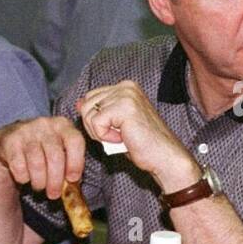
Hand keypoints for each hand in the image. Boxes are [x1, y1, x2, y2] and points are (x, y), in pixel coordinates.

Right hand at [0, 115, 84, 198]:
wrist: (12, 142)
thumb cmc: (44, 151)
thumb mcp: (60, 152)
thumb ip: (70, 166)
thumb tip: (74, 185)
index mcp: (63, 125)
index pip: (75, 141)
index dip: (76, 163)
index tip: (72, 179)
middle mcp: (45, 124)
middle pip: (55, 156)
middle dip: (55, 181)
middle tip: (54, 194)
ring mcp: (26, 130)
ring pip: (37, 164)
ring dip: (39, 182)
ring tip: (39, 186)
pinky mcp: (10, 141)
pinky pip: (19, 167)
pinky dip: (23, 178)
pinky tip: (25, 177)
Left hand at [78, 80, 198, 193]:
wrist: (164, 157)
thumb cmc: (143, 144)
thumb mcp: (115, 125)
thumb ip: (99, 111)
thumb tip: (78, 103)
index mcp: (126, 87)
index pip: (91, 97)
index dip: (96, 120)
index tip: (117, 130)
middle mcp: (126, 86)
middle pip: (87, 104)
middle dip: (95, 126)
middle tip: (118, 136)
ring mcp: (126, 94)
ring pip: (89, 114)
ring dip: (100, 133)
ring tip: (121, 137)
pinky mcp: (124, 107)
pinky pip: (96, 123)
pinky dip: (105, 137)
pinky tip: (123, 139)